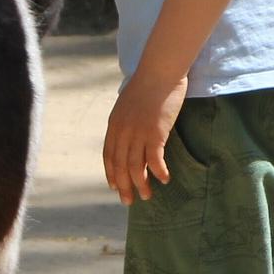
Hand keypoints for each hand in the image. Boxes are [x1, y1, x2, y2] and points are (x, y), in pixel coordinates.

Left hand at [103, 74, 188, 204]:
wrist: (158, 72)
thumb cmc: (147, 87)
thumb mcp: (127, 105)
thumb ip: (126, 122)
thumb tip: (129, 135)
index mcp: (114, 125)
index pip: (108, 155)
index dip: (111, 173)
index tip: (114, 187)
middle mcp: (122, 131)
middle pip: (119, 165)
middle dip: (123, 185)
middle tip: (128, 201)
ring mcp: (138, 133)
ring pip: (135, 166)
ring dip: (140, 184)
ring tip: (147, 196)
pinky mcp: (155, 133)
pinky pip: (154, 159)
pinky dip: (158, 172)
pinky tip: (164, 179)